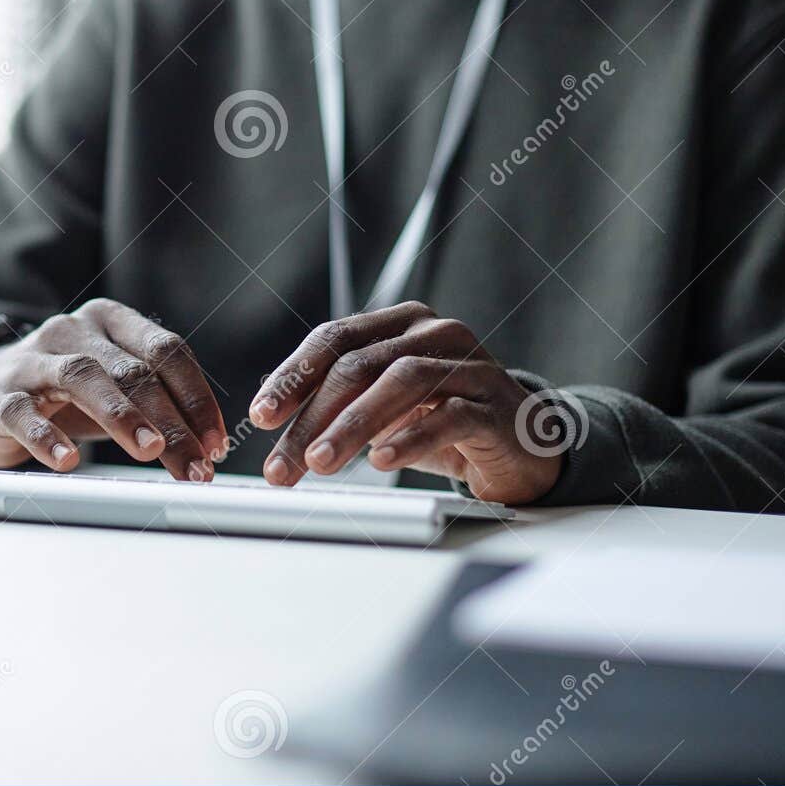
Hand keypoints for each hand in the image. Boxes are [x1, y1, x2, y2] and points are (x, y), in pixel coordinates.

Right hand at [0, 298, 226, 479]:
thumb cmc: (63, 394)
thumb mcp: (112, 389)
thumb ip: (155, 405)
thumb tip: (208, 448)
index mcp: (110, 322)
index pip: (165, 351)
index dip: (197, 397)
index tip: (216, 443)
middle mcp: (73, 331)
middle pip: (132, 370)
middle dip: (171, 421)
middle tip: (195, 465)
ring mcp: (33, 359)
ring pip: (83, 377)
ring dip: (122, 416)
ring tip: (150, 450)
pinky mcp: (0, 394)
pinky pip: (23, 412)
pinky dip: (47, 436)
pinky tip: (67, 461)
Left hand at [249, 302, 561, 504]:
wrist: (522, 445)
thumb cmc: (445, 421)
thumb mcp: (384, 407)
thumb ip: (337, 401)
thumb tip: (274, 414)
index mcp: (401, 324)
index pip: (335, 339)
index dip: (294, 376)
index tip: (262, 415)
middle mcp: (435, 333)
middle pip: (360, 365)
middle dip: (313, 417)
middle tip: (283, 462)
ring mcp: (470, 365)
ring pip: (402, 381)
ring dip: (352, 425)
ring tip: (320, 462)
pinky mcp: (496, 404)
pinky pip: (450, 415)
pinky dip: (411, 437)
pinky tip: (381, 461)